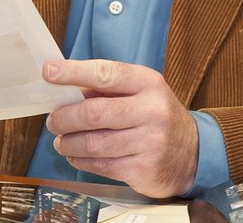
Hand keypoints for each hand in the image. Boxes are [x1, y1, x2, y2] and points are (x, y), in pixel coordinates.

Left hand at [42, 59, 200, 198]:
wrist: (193, 154)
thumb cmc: (156, 117)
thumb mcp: (141, 93)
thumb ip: (106, 89)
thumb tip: (64, 88)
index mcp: (148, 83)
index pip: (105, 73)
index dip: (73, 72)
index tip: (49, 72)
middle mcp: (152, 111)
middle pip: (93, 112)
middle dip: (64, 117)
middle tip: (53, 120)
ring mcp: (149, 142)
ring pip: (93, 143)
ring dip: (68, 143)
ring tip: (61, 141)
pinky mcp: (143, 169)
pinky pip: (101, 165)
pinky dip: (81, 161)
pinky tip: (76, 156)